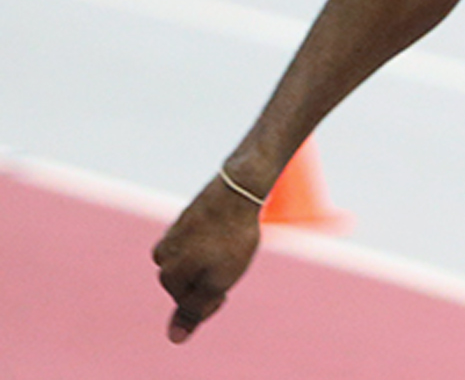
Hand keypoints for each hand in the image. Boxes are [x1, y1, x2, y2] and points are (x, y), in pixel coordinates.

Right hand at [151, 176, 262, 342]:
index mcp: (167, 272)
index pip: (189, 304)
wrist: (239, 189)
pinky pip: (199, 244)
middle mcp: (161, 254)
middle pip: (190, 283)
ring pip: (195, 264)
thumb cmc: (231, 239)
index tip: (229, 285)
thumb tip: (174, 338)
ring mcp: (171, 235)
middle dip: (212, 279)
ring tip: (229, 245)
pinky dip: (213, 245)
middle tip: (232, 260)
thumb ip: (195, 311)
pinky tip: (225, 233)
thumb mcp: (218, 283)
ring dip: (213, 262)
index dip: (215, 299)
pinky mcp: (184, 220)